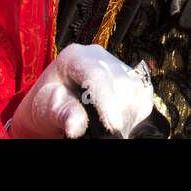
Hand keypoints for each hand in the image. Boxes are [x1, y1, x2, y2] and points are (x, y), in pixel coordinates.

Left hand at [10, 44, 154, 138]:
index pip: (97, 75)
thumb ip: (63, 115)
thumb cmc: (48, 106)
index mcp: (75, 57)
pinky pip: (143, 92)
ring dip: (131, 113)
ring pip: (136, 86)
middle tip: (113, 135)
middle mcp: (98, 55)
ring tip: (116, 130)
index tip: (114, 127)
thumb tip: (76, 128)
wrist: (54, 103)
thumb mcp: (48, 111)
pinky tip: (125, 123)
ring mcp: (114, 64)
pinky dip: (137, 111)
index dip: (108, 100)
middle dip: (120, 111)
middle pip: (120, 81)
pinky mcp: (127, 76)